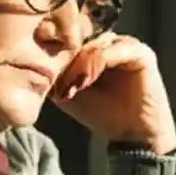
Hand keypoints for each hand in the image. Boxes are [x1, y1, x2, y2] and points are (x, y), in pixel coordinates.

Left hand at [50, 33, 175, 154]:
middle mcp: (112, 43)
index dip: (55, 49)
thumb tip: (34, 62)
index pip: (72, 38)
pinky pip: (115, 51)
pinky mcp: (142, 54)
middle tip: (53, 74)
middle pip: (83, 37)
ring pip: (96, 43)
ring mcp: (128, 46)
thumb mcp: (70, 93)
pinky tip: (87, 80)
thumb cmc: (105, 116)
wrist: (134, 137)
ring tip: (71, 82)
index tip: (39, 64)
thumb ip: (58, 76)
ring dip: (80, 61)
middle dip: (66, 55)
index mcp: (96, 49)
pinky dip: (98, 63)